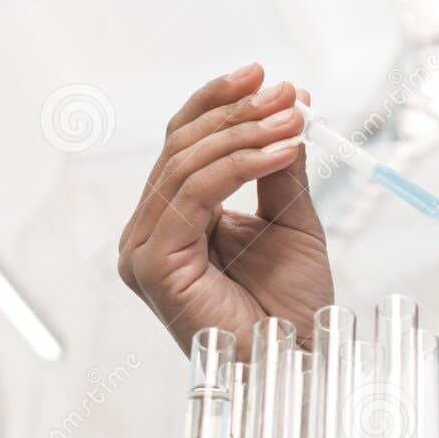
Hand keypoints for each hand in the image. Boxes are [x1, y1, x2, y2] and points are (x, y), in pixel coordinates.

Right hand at [118, 63, 333, 355]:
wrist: (295, 362)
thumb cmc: (291, 310)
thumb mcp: (292, 224)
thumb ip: (279, 171)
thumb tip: (287, 109)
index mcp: (175, 222)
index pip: (185, 146)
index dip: (220, 105)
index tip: (266, 75)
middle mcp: (149, 234)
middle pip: (181, 148)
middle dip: (238, 113)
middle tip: (289, 94)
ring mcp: (144, 251)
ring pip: (186, 166)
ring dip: (245, 133)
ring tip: (294, 118)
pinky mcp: (152, 266)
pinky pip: (192, 195)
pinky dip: (239, 164)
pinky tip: (281, 150)